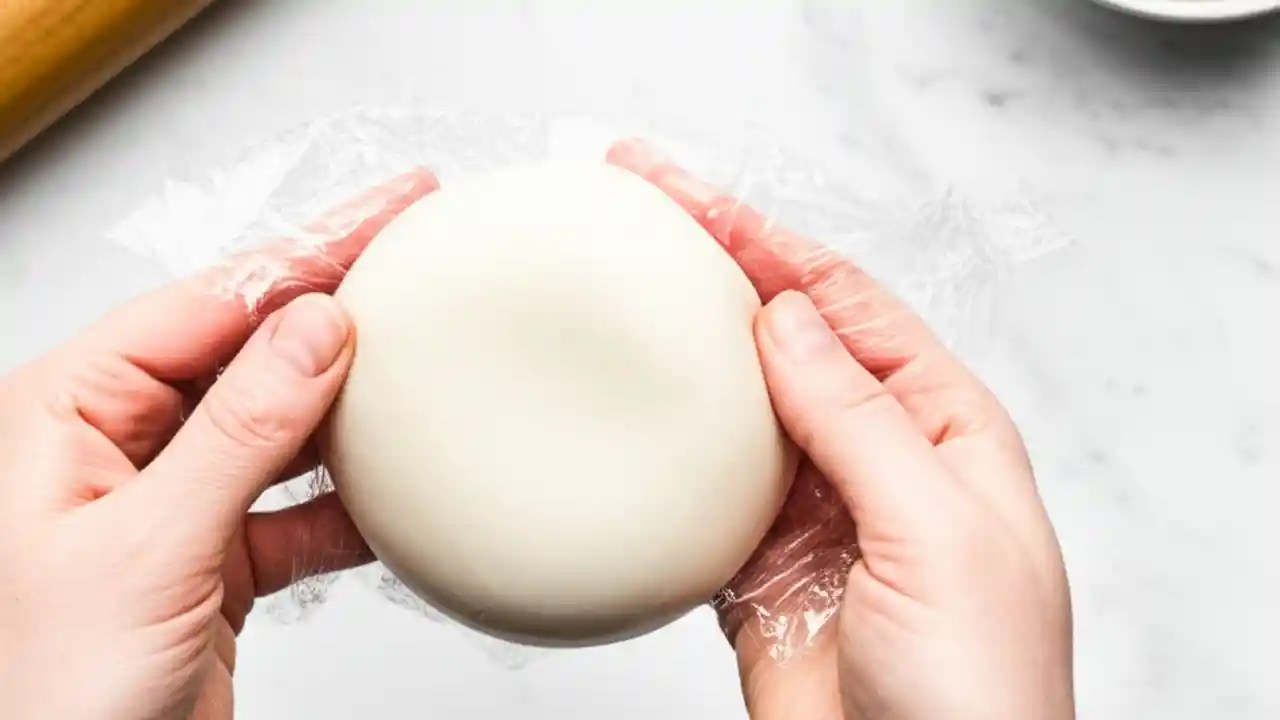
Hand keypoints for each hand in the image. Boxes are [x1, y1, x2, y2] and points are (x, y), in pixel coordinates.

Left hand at [0, 169, 436, 719]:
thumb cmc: (48, 700)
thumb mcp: (150, 548)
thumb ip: (242, 432)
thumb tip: (315, 331)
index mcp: (65, 414)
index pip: (205, 303)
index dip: (303, 251)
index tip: (380, 215)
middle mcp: (118, 447)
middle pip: (246, 348)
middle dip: (331, 303)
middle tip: (407, 252)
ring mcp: (173, 502)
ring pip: (280, 422)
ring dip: (349, 399)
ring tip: (416, 349)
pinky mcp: (219, 558)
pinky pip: (301, 504)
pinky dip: (353, 497)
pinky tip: (397, 479)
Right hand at [609, 140, 1073, 718]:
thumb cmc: (983, 698)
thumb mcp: (937, 533)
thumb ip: (859, 422)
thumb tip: (787, 322)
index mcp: (942, 431)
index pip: (846, 305)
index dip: (769, 241)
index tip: (694, 198)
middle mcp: (876, 459)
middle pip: (785, 339)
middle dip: (718, 271)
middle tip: (641, 211)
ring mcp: (813, 512)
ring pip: (738, 406)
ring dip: (686, 352)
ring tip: (623, 289)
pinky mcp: (758, 568)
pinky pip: (701, 490)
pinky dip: (665, 453)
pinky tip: (632, 416)